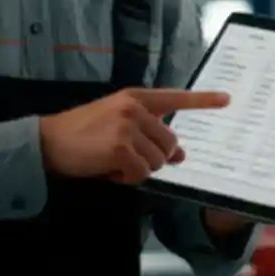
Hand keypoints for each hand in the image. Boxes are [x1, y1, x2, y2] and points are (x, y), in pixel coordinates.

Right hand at [39, 88, 229, 183]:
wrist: (47, 141)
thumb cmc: (82, 134)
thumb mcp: (117, 127)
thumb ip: (149, 136)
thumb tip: (180, 155)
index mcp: (134, 97)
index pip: (175, 98)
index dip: (203, 100)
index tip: (227, 99)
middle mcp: (134, 108)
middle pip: (169, 143)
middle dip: (153, 158)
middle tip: (127, 160)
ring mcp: (127, 126)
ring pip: (157, 161)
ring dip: (139, 170)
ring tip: (113, 162)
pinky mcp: (120, 147)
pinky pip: (141, 173)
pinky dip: (127, 178)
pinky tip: (108, 169)